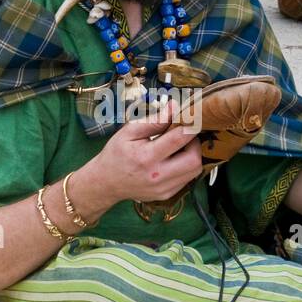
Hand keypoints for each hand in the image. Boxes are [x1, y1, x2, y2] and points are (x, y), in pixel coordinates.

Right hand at [86, 98, 203, 204]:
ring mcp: (163, 188)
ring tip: (180, 146)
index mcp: (146, 157)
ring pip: (195, 170)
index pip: (179, 139)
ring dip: (193, 155)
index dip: (190, 126)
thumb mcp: (129, 132)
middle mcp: (157, 176)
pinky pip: (188, 178)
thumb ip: (154, 120)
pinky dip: (186, 166)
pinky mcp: (167, 194)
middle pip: (194, 159)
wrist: (106, 183)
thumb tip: (174, 107)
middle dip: (195, 143)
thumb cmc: (116, 153)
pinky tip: (174, 159)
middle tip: (185, 135)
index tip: (192, 118)